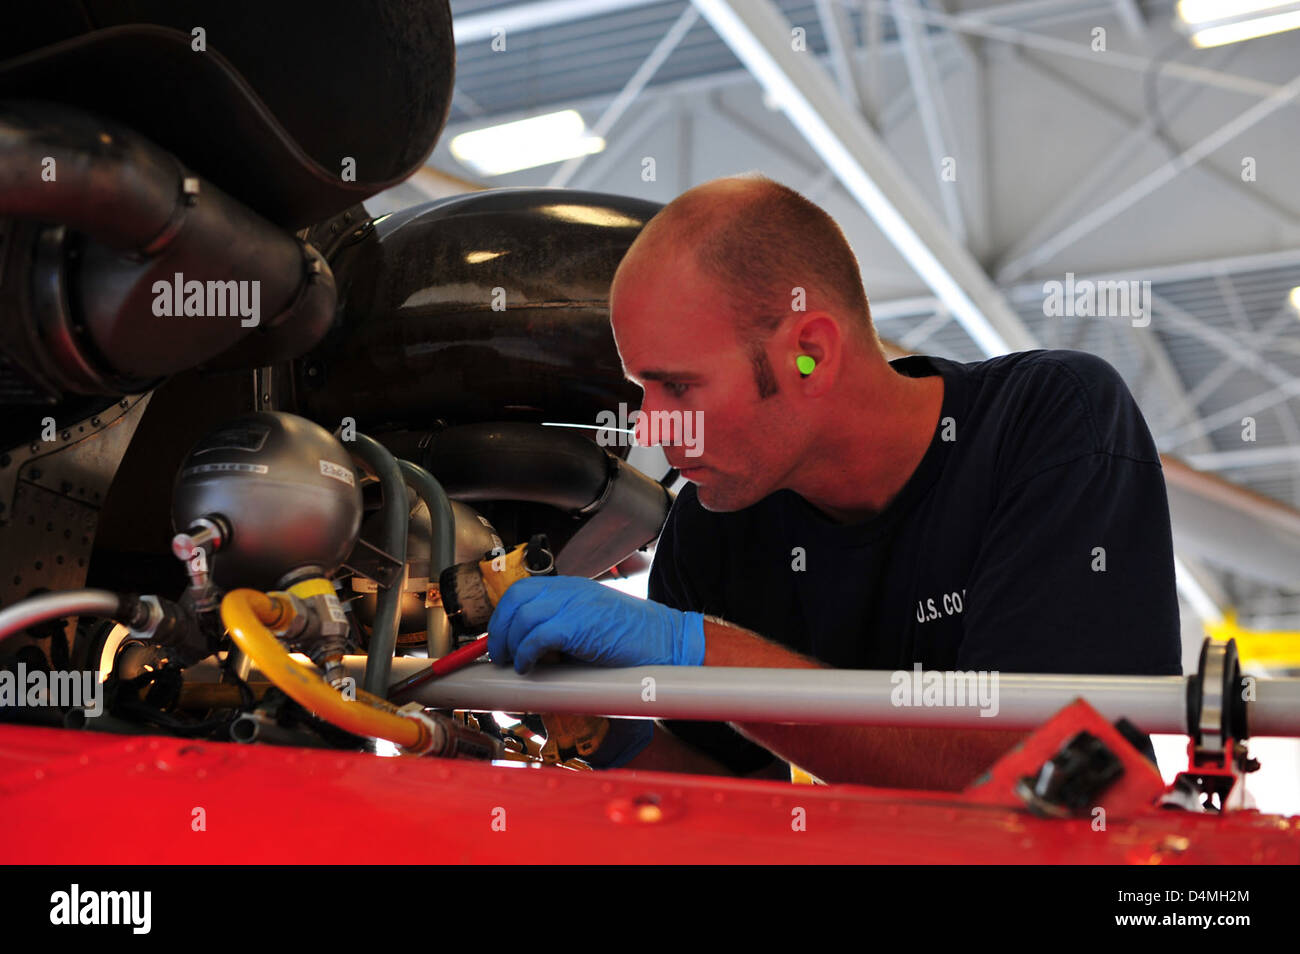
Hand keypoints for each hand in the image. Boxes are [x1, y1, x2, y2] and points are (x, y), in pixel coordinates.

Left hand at [486, 575, 705, 673]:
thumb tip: (531, 653)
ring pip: (523, 616)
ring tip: (515, 664)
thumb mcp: (593, 624)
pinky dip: (526, 653)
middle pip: (516, 599)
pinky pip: (538, 636)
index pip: (522, 590)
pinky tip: (529, 667)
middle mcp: (571, 590)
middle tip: (499, 655)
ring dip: (511, 644)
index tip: (498, 639)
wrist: (669, 641)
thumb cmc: (635, 640)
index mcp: (573, 587)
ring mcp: (576, 604)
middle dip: (499, 629)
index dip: (503, 616)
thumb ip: (563, 629)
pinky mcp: (580, 625)